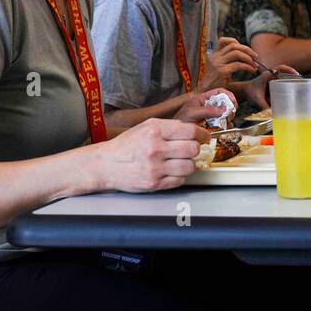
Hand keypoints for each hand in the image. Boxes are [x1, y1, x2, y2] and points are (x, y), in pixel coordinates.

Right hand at [94, 117, 209, 191]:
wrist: (106, 164)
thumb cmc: (127, 144)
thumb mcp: (146, 126)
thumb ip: (170, 126)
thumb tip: (194, 130)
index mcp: (155, 131)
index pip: (190, 131)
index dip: (202, 134)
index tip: (204, 137)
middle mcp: (155, 149)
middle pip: (193, 149)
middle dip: (195, 149)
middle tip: (190, 149)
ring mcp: (155, 168)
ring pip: (190, 166)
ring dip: (189, 164)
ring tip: (180, 161)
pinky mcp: (154, 184)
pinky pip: (180, 180)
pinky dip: (180, 176)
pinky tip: (171, 171)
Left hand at [174, 87, 236, 123]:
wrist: (176, 135)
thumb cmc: (180, 122)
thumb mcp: (193, 113)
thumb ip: (208, 110)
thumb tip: (223, 109)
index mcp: (203, 99)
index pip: (219, 92)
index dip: (228, 95)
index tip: (233, 102)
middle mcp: (208, 106)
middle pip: (225, 103)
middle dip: (230, 108)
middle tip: (231, 114)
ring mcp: (211, 116)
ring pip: (225, 114)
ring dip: (229, 117)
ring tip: (227, 122)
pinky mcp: (212, 125)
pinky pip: (223, 123)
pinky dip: (226, 125)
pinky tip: (225, 127)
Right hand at [201, 36, 259, 87]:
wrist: (204, 93)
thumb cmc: (214, 83)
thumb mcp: (218, 69)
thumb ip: (226, 61)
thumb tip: (243, 56)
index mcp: (214, 55)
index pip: (223, 40)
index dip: (236, 42)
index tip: (245, 49)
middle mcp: (215, 57)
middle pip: (233, 45)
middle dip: (247, 49)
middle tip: (255, 56)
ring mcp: (218, 64)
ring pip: (237, 53)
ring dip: (249, 57)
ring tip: (255, 64)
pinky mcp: (222, 71)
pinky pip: (238, 65)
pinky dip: (248, 67)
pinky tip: (252, 70)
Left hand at [240, 63, 298, 109]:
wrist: (244, 91)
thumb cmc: (250, 92)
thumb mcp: (257, 99)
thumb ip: (263, 106)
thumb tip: (272, 114)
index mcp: (268, 75)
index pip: (280, 68)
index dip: (289, 69)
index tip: (296, 74)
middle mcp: (272, 76)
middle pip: (286, 73)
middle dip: (295, 76)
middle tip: (302, 82)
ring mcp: (273, 80)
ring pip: (285, 78)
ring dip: (293, 80)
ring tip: (301, 86)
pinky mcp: (274, 85)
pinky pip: (283, 83)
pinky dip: (289, 85)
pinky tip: (294, 91)